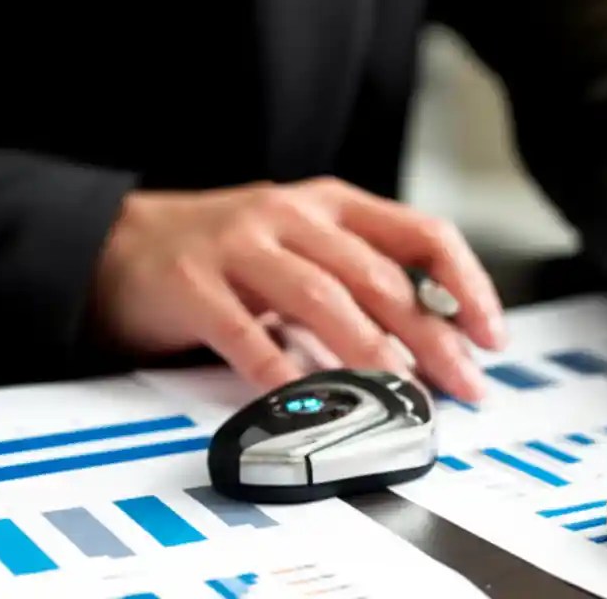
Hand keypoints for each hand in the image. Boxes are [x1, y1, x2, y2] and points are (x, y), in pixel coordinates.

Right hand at [91, 177, 505, 398]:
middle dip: (431, 336)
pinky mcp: (191, 283)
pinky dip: (277, 369)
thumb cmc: (228, 254)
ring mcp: (240, 245)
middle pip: (381, 276)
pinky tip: (302, 398)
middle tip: (462, 383)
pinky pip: (242, 332)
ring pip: (322, 296)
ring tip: (401, 391)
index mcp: (333, 206)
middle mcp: (293, 216)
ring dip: (369, 350)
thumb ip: (361, 284)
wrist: (116, 242)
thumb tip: (434, 346)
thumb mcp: (305, 249)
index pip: (423, 235)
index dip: (466, 284)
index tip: (490, 334)